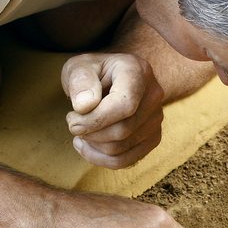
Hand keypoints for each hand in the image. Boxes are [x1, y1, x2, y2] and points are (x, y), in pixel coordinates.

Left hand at [61, 52, 164, 168]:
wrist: (113, 77)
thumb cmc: (94, 72)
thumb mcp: (79, 66)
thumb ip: (80, 81)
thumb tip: (84, 106)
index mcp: (137, 72)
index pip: (124, 106)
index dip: (95, 119)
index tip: (71, 120)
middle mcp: (153, 95)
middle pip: (122, 130)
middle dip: (89, 133)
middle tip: (72, 122)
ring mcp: (156, 119)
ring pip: (121, 149)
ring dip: (92, 146)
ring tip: (80, 131)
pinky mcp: (152, 138)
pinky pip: (125, 161)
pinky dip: (100, 158)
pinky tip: (87, 145)